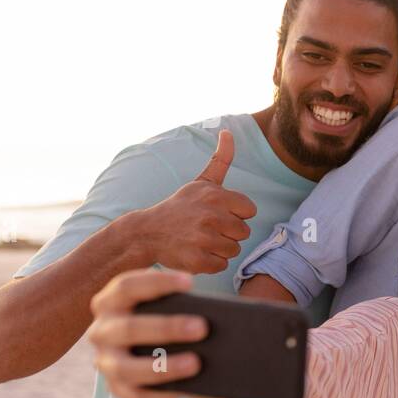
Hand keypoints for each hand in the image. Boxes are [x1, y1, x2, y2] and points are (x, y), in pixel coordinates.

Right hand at [88, 269, 206, 397]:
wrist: (150, 348)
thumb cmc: (164, 316)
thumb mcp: (165, 304)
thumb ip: (179, 302)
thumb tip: (216, 312)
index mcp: (111, 302)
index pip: (126, 286)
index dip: (156, 282)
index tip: (189, 282)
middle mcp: (101, 331)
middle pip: (128, 328)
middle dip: (166, 328)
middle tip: (203, 327)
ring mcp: (106, 362)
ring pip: (126, 368)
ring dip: (161, 367)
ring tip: (196, 363)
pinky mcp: (117, 388)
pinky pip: (136, 396)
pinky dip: (159, 395)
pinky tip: (184, 391)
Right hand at [132, 130, 257, 273]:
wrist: (146, 232)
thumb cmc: (180, 207)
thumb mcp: (201, 182)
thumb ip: (221, 159)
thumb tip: (228, 131)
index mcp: (216, 196)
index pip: (250, 211)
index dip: (235, 213)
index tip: (217, 212)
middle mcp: (211, 216)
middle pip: (243, 232)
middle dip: (228, 232)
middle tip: (206, 228)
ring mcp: (204, 239)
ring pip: (234, 250)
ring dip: (220, 248)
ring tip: (199, 239)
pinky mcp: (198, 260)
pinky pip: (222, 265)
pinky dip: (210, 262)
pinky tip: (195, 252)